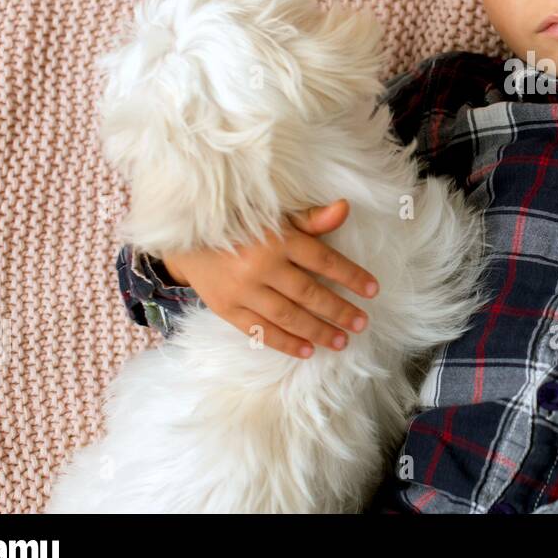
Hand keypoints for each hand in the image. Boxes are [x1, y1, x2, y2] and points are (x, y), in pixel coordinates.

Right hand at [160, 198, 377, 359]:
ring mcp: (242, 290)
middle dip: (339, 310)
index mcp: (277, 237)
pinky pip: (260, 331)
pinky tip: (307, 350)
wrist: (184, 237)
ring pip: (288, 316)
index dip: (351, 276)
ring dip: (318, 331)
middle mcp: (261, 264)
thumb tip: (345, 208)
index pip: (324, 259)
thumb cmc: (240, 224)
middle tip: (361, 323)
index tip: (372, 291)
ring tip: (341, 341)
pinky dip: (285, 342)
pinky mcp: (226, 308)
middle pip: (309, 293)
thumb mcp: (275, 215)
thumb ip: (311, 219)